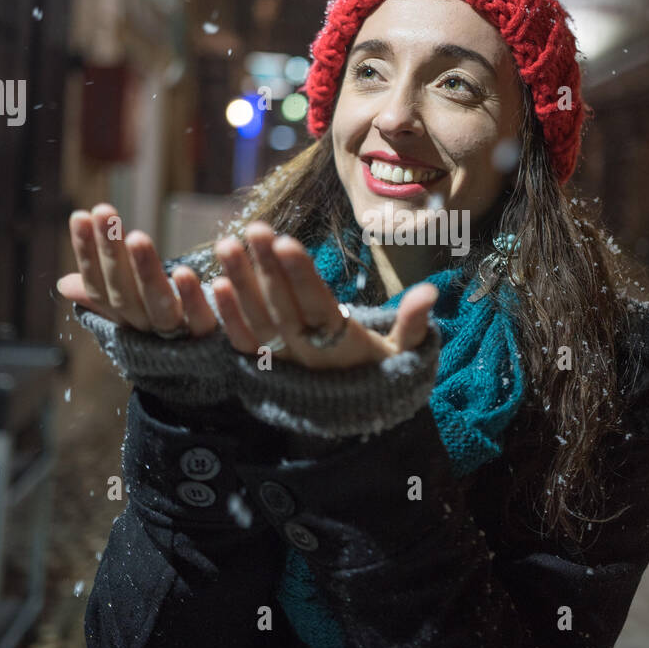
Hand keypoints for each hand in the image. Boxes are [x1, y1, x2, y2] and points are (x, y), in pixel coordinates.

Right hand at [56, 205, 216, 337]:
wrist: (217, 371)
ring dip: (147, 272)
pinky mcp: (213, 340)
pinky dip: (193, 299)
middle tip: (104, 210)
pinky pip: (201, 321)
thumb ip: (108, 291)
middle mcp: (147, 330)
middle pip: (124, 293)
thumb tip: (63, 284)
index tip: (80, 215)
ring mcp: (178, 338)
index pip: (99, 286)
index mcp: (126, 319)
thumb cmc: (172, 323)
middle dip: (112, 253)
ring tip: (137, 236)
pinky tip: (185, 270)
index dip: (88, 254)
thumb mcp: (138, 305)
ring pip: (159, 307)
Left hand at [213, 222, 437, 368]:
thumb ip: (414, 324)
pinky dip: (230, 318)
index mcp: (343, 346)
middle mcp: (308, 354)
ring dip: (241, 283)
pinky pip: (244, 343)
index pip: (319, 306)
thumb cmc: (383, 374)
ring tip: (226, 245)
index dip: (301, 276)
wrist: (357, 419)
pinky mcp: (266, 367)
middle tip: (253, 228)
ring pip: (258, 320)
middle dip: (266, 267)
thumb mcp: (406, 354)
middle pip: (283, 307)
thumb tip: (431, 291)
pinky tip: (216, 285)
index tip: (287, 242)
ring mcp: (284, 361)